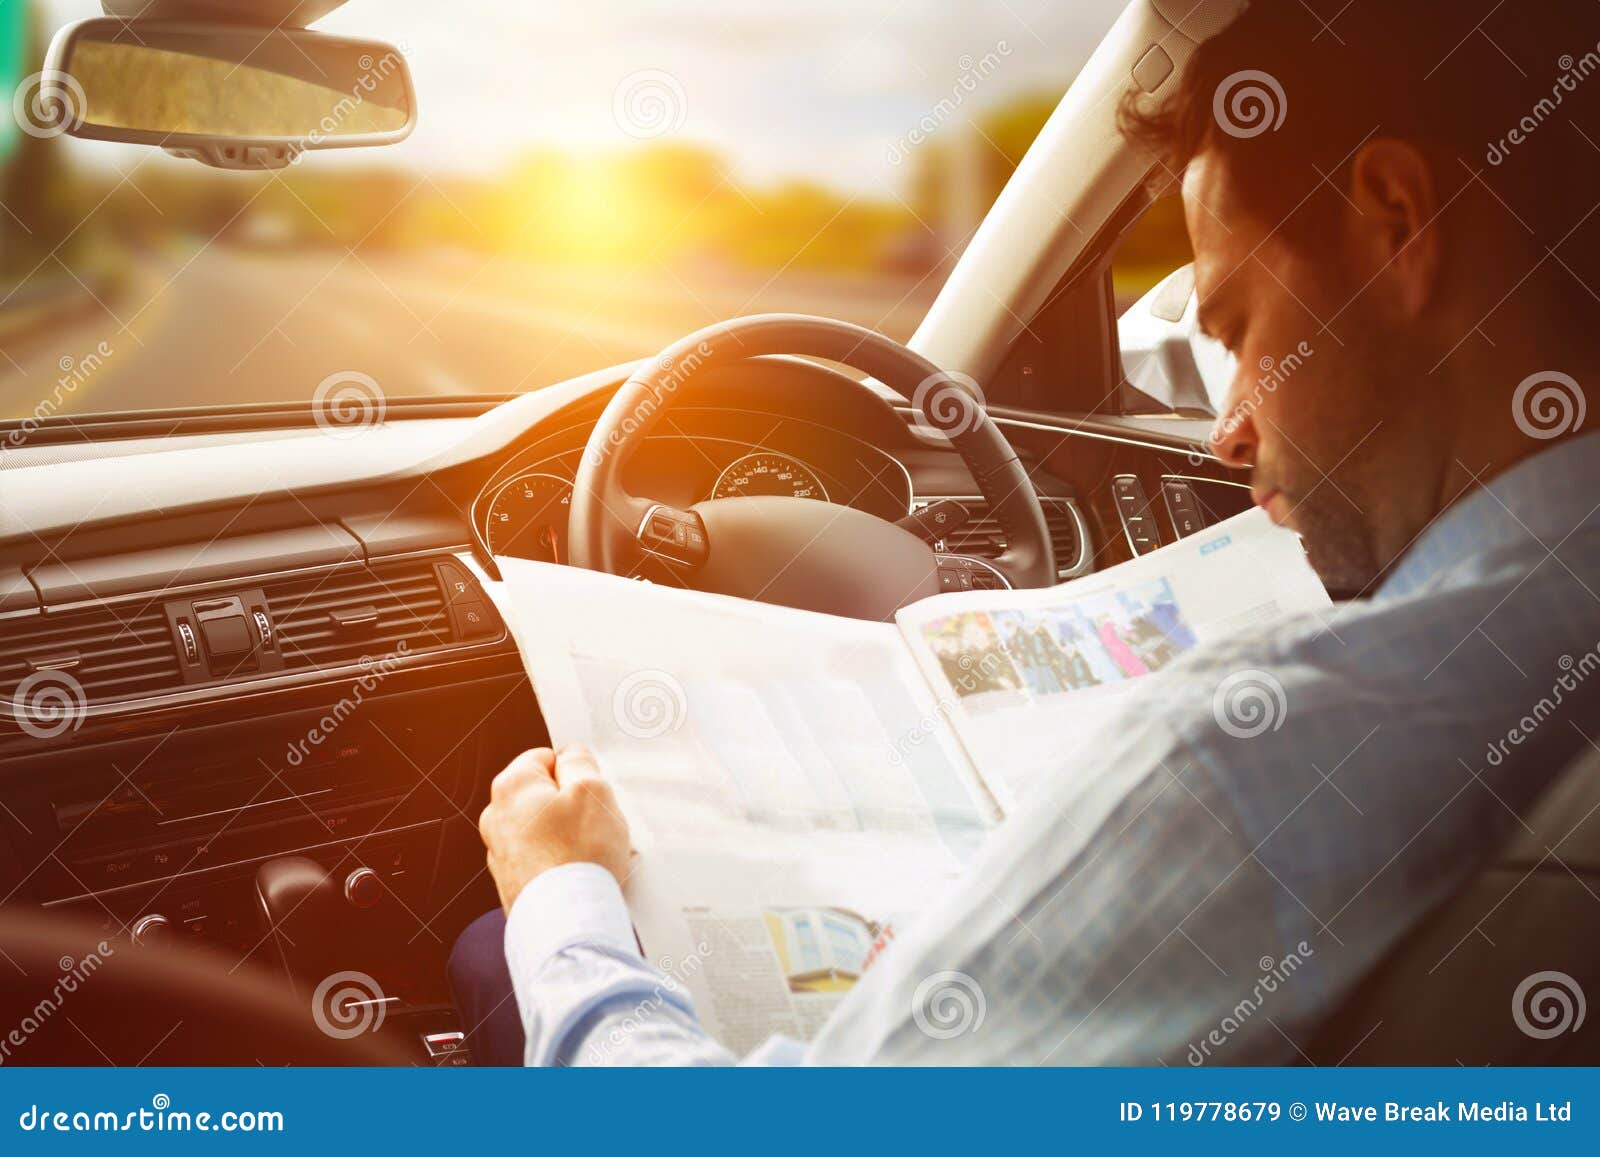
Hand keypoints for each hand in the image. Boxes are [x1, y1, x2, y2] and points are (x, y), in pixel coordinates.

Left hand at [478, 744, 630, 912]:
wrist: (567, 923)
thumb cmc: (578, 858)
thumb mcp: (593, 791)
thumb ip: (581, 763)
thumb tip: (572, 755)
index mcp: (511, 787)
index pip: (544, 758)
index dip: (573, 771)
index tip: (589, 787)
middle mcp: (497, 818)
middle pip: (543, 796)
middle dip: (571, 805)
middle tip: (596, 821)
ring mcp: (501, 853)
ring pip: (544, 829)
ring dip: (567, 835)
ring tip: (590, 852)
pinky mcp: (512, 882)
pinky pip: (543, 859)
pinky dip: (560, 862)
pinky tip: (580, 872)